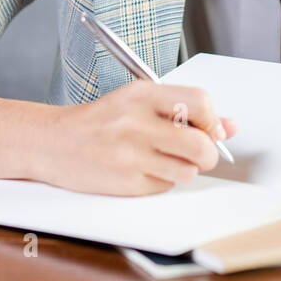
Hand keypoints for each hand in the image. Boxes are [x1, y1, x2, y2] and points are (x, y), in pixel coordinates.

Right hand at [41, 80, 237, 195]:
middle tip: (197, 153)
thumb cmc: (98, 121)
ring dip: (183, 169)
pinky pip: (164, 186)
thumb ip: (186, 111)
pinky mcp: (126, 182)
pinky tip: (141, 169)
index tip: (209, 128)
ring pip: (188, 171)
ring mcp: (130, 154)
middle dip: (207, 154)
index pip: (200, 102)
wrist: (52, 142)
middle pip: (201, 145)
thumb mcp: (138, 103)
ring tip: (162, 159)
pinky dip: (160, 181)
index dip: (212, 120)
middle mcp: (136, 122)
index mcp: (142, 94)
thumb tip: (228, 126)